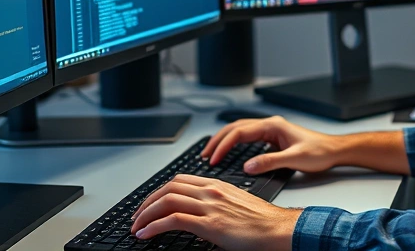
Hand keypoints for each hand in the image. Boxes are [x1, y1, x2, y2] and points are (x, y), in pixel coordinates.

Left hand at [130, 174, 300, 250]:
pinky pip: (173, 220)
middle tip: (137, 217)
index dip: (159, 192)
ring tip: (137, 227)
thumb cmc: (262, 221)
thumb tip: (197, 215)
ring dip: (145, 215)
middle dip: (147, 202)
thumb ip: (215, 204)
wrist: (277, 229)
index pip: (178, 181)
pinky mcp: (209, 224)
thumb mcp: (235, 204)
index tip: (149, 204)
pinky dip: (154, 226)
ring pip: (166, 201)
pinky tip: (146, 234)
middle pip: (168, 188)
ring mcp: (209, 206)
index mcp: (216, 185)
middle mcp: (210, 191)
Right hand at [201, 115, 339, 174]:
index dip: (223, 145)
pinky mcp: (273, 139)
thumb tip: (248, 167)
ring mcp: (270, 131)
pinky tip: (229, 152)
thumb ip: (270, 162)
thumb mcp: (294, 159)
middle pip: (235, 128)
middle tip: (205, 155)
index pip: (239, 132)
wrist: (334, 150)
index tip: (213, 157)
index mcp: (272, 126)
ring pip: (240, 131)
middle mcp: (270, 125)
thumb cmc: (319, 152)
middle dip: (218, 141)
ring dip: (224, 141)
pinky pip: (247, 138)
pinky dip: (234, 144)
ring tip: (211, 153)